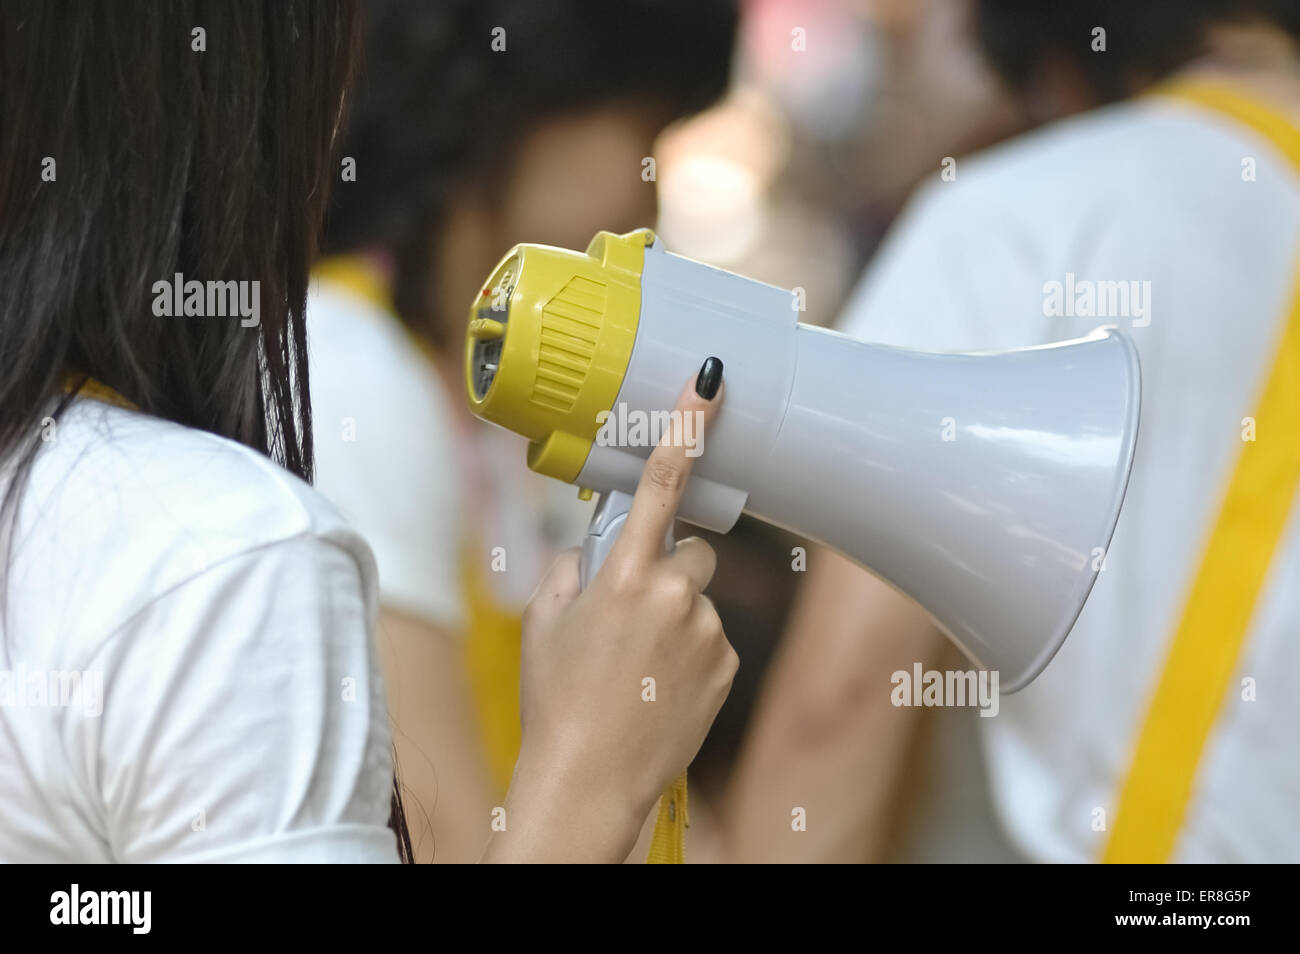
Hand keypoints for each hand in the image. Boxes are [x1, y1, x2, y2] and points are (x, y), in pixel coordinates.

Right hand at [483, 360, 735, 862]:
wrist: (589, 781)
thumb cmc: (555, 700)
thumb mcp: (542, 622)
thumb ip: (572, 568)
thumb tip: (593, 550)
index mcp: (624, 575)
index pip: (661, 483)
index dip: (687, 425)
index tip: (712, 379)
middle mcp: (677, 594)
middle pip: (690, 551)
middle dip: (667, 568)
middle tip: (630, 614)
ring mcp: (710, 631)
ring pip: (700, 596)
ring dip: (678, 614)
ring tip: (640, 666)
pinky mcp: (729, 663)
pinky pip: (713, 635)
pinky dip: (691, 650)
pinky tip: (660, 685)